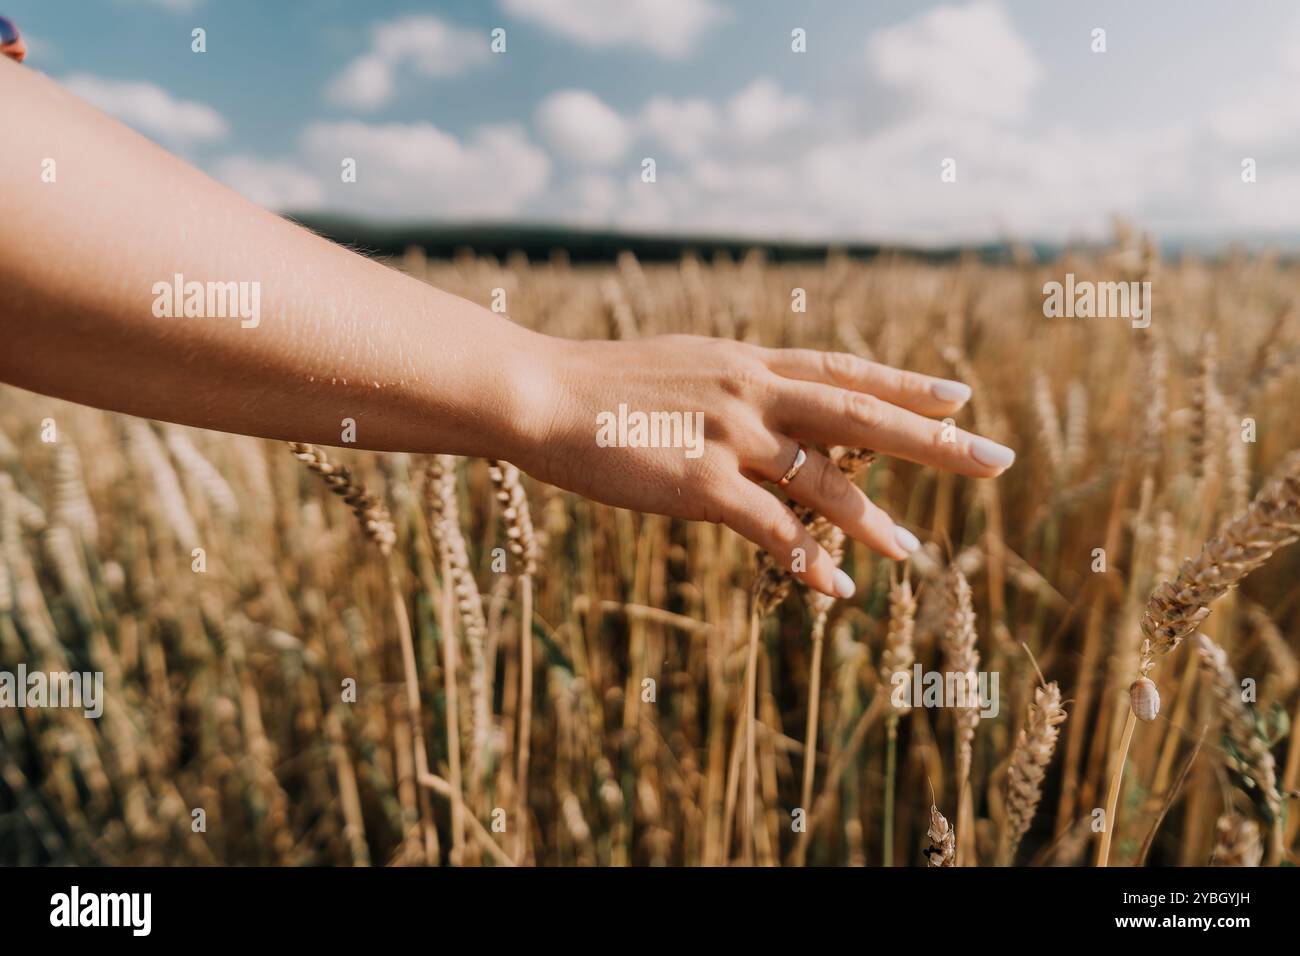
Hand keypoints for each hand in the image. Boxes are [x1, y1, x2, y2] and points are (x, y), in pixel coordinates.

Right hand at [514, 334, 1015, 597]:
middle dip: (936, 441)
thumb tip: (765, 414)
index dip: (905, 384)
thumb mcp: (680, 367)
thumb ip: (731, 389)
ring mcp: (730, 434)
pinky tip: (835, 589)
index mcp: (749, 363)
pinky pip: (771, 528)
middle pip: (863, 415)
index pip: (845, 370)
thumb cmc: (601, 385)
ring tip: (913, 554)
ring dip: (871, 520)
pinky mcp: (700, 482)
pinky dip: (807, 560)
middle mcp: (753, 391)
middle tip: (997, 460)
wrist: (540, 392)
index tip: (959, 395)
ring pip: (825, 479)